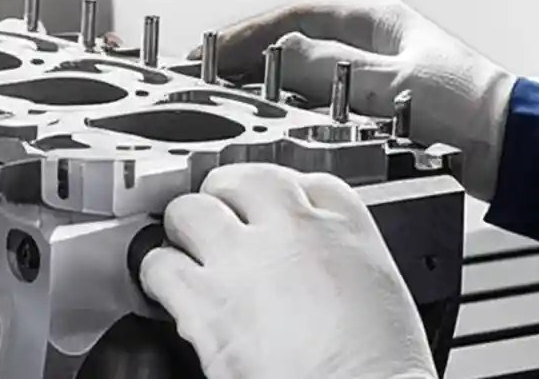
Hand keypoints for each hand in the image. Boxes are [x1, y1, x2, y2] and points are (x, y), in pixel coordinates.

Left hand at [141, 164, 436, 378]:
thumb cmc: (379, 366)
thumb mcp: (380, 287)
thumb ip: (338, 253)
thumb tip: (310, 257)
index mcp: (343, 225)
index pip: (301, 178)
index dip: (277, 192)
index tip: (268, 206)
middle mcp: (289, 230)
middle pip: (237, 179)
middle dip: (223, 199)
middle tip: (220, 222)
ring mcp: (242, 261)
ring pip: (188, 210)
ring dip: (185, 230)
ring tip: (188, 249)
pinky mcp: (206, 302)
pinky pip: (160, 265)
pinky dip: (158, 274)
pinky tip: (168, 287)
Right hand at [198, 0, 514, 199]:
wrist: (514, 151)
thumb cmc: (467, 109)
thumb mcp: (387, 82)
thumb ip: (325, 66)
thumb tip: (274, 53)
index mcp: (376, 20)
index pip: (293, 17)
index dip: (248, 33)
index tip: (212, 49)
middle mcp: (372, 41)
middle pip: (294, 40)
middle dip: (250, 55)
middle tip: (208, 73)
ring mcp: (374, 72)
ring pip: (304, 71)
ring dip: (268, 81)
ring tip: (230, 96)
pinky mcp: (379, 105)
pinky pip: (321, 99)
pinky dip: (291, 105)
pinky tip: (272, 120)